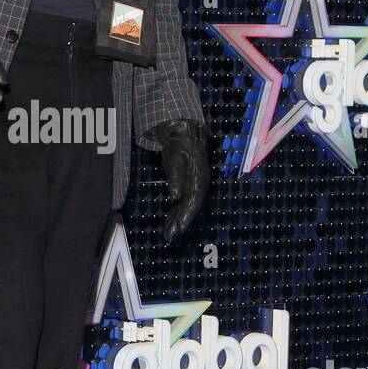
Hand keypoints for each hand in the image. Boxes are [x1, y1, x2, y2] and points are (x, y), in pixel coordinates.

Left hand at [150, 119, 210, 245]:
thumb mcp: (175, 159)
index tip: (178, 228)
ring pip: (187, 206)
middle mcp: (200, 184)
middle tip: (169, 236)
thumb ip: (176, 177)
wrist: (184, 132)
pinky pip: (184, 201)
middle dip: (180, 222)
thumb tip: (175, 197)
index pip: (193, 201)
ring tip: (168, 233)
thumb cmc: (179, 145)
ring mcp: (195, 184)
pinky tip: (170, 221)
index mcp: (199, 179)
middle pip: (190, 207)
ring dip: (177, 219)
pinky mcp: (190, 184)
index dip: (186, 216)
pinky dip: (176, 211)